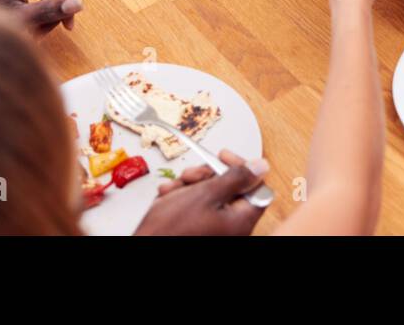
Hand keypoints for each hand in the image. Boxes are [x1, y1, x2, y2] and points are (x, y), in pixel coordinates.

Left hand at [0, 0, 81, 34]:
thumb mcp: (20, 20)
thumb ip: (49, 11)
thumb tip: (78, 4)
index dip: (66, 3)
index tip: (67, 27)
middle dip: (53, 6)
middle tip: (42, 28)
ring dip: (47, 5)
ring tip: (33, 23)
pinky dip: (40, 1)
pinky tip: (29, 13)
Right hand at [134, 151, 270, 235]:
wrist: (142, 245)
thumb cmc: (170, 231)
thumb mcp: (205, 195)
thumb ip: (235, 178)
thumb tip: (260, 166)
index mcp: (241, 220)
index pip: (254, 184)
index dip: (239, 166)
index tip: (222, 156)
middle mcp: (230, 228)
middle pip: (229, 188)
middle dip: (205, 176)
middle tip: (191, 176)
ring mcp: (214, 230)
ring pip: (208, 195)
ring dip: (188, 186)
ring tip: (173, 190)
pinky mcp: (197, 230)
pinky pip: (194, 207)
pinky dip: (180, 198)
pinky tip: (167, 198)